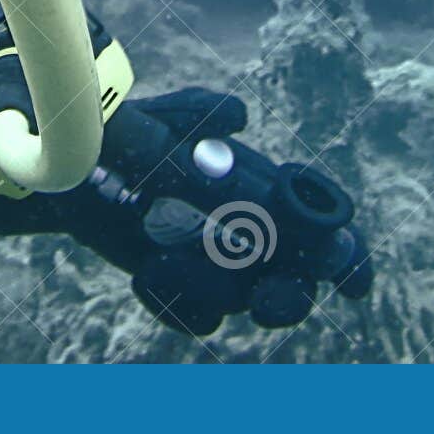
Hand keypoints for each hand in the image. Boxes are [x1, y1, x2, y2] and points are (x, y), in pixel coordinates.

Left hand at [76, 88, 372, 336]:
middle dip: (289, 297)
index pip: (324, 227)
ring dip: (208, 289)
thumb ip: (202, 117)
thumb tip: (240, 119)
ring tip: (160, 260)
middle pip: (297, 283)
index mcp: (266, 190)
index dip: (346, 256)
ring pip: (241, 301)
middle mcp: (252, 232)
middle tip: (264, 298)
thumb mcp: (162, 122)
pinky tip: (146, 271)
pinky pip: (198, 316)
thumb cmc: (131, 133)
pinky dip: (175, 300)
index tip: (349, 283)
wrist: (83, 170)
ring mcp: (219, 264)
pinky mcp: (185, 288)